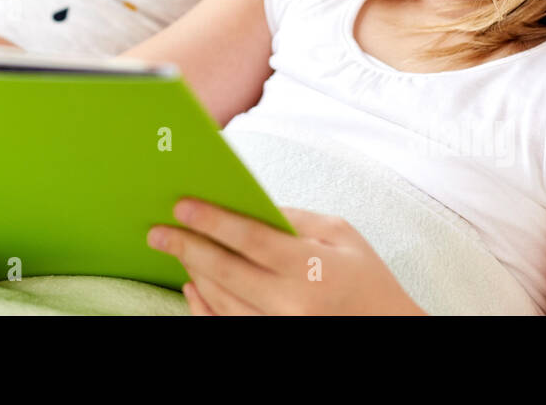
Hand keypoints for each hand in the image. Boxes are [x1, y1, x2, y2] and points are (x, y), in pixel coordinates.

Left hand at [148, 199, 425, 314]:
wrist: (387, 329)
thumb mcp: (342, 234)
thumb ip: (295, 217)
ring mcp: (280, 327)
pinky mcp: (272, 340)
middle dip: (188, 247)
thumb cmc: (366, 278)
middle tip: (158, 231)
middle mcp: (292, 302)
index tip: (182, 205)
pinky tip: (193, 286)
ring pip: (221, 300)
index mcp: (311, 266)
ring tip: (176, 249)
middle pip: (227, 271)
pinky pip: (226, 325)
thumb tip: (248, 205)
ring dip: (194, 273)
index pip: (251, 239)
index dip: (213, 221)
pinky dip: (203, 307)